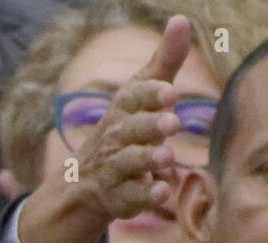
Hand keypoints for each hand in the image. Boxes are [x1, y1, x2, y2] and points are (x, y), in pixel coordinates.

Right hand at [17, 15, 190, 242]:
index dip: (151, 94)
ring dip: (148, 159)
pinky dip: (145, 195)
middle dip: (150, 126)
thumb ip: (165, 62)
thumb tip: (181, 20)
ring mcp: (115, 169)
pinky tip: (162, 192)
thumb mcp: (141, 95)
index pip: (134, 97)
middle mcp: (116, 137)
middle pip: (131, 129)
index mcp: (123, 109)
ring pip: (130, 162)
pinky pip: (132, 197)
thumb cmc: (126, 129)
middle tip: (171, 123)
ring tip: (167, 157)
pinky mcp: (119, 196)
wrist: (85, 182)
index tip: (171, 92)